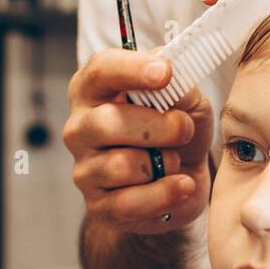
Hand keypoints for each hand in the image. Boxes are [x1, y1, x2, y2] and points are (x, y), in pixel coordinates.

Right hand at [63, 48, 213, 233]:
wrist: (182, 184)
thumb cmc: (176, 133)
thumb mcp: (188, 102)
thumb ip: (179, 83)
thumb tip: (168, 62)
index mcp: (96, 90)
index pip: (101, 70)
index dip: (132, 69)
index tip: (164, 72)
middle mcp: (80, 127)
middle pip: (107, 122)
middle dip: (159, 127)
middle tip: (184, 128)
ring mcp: (85, 169)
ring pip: (121, 165)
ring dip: (163, 163)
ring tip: (173, 161)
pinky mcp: (99, 206)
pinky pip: (129, 202)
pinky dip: (165, 194)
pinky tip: (182, 185)